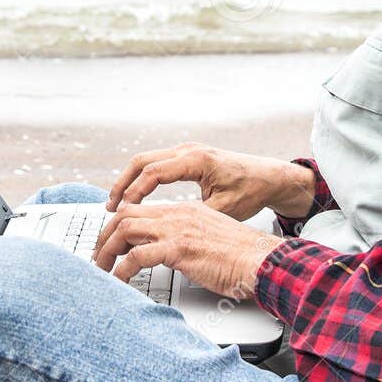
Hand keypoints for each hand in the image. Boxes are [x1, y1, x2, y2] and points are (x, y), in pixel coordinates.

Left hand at [93, 201, 282, 299]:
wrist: (263, 261)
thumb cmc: (243, 257)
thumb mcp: (210, 240)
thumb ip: (187, 241)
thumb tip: (169, 255)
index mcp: (185, 210)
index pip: (140, 211)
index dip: (118, 226)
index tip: (110, 242)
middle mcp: (178, 215)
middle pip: (125, 216)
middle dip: (104, 236)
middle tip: (98, 256)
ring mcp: (178, 230)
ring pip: (125, 231)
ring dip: (107, 251)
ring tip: (101, 269)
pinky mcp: (179, 249)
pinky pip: (137, 257)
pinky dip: (122, 270)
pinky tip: (118, 281)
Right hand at [106, 142, 316, 219]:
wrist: (270, 177)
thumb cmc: (251, 191)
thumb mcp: (223, 209)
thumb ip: (194, 216)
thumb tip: (168, 230)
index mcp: (196, 160)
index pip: (153, 172)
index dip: (134, 192)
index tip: (122, 211)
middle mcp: (188, 150)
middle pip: (142, 161)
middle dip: (122, 184)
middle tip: (110, 207)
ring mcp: (187, 151)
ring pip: (146, 160)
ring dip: (130, 180)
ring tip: (117, 203)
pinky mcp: (188, 156)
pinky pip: (157, 163)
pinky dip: (142, 178)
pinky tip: (136, 196)